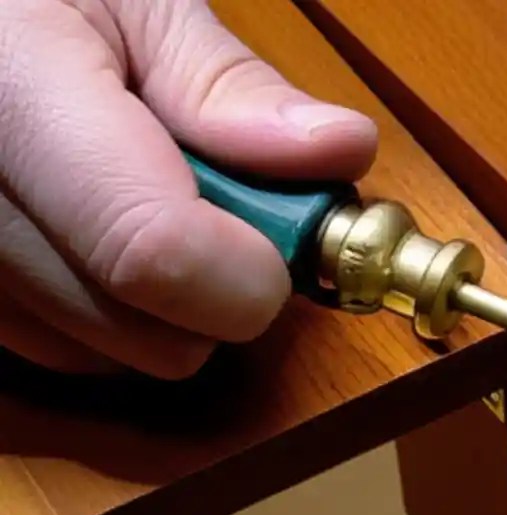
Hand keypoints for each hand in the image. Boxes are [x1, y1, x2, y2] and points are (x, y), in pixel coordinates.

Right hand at [0, 0, 375, 377]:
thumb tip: (339, 150)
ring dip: (156, 307)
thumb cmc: (38, 1)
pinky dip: (101, 313)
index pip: (151, 250)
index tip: (286, 250)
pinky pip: (52, 348)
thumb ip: (230, 86)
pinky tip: (92, 235)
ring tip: (138, 203)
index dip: (246, 275)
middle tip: (216, 209)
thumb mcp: (136, 5)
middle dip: (214, 291)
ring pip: (99, 354)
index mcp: (9, 91)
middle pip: (135, 327)